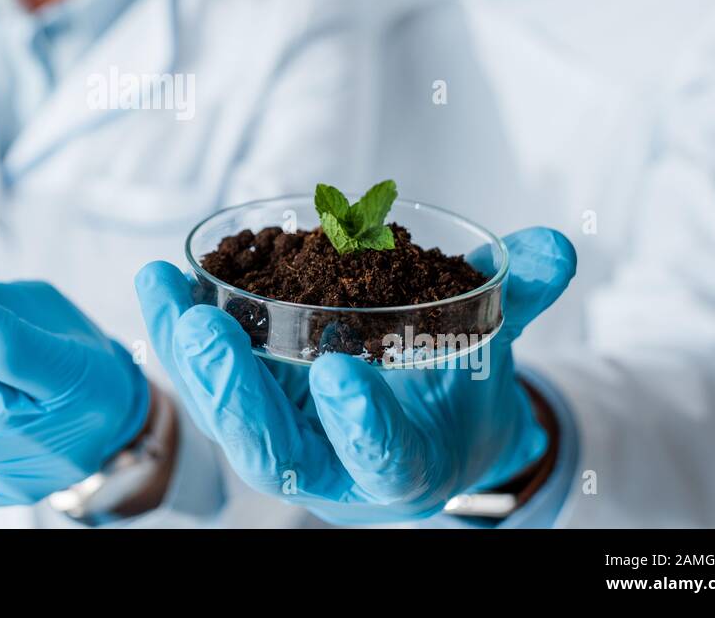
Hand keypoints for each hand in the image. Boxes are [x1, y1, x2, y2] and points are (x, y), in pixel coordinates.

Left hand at [136, 227, 575, 523]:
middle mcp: (331, 468)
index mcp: (404, 465)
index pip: (380, 458)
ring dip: (190, 359)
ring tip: (165, 291)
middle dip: (235, 394)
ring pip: (225, 418)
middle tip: (204, 328)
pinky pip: (207, 381)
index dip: (361, 424)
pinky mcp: (249, 409)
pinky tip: (159, 279)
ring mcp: (282, 441)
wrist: (421, 418)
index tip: (342, 374)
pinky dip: (178, 334)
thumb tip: (556, 247)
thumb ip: (520, 297)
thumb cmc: (456, 382)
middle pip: (271, 451)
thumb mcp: (493, 340)